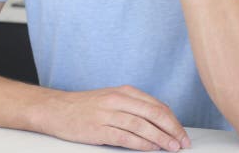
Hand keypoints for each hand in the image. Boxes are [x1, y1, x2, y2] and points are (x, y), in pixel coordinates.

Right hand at [38, 85, 190, 150]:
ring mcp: (108, 114)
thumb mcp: (111, 99)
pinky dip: (141, 144)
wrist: (56, 109)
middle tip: (182, 142)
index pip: (157, 106)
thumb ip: (134, 107)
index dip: (173, 121)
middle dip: (172, 130)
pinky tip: (150, 149)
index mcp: (124, 92)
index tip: (182, 133)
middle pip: (153, 114)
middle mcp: (118, 100)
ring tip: (171, 148)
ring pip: (142, 125)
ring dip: (160, 138)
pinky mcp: (99, 129)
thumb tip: (159, 120)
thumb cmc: (85, 106)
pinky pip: (125, 137)